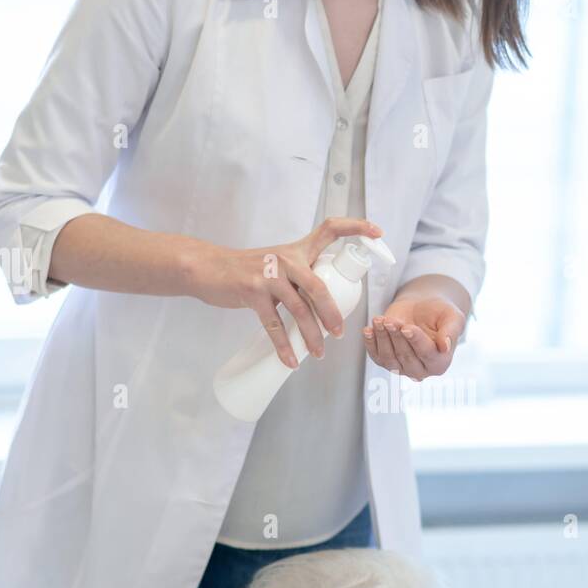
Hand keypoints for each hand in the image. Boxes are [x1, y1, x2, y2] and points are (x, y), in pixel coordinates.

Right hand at [187, 217, 383, 368]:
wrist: (208, 268)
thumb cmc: (247, 269)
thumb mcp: (276, 262)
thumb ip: (299, 274)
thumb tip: (324, 302)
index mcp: (297, 249)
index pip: (330, 229)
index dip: (356, 228)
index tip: (378, 232)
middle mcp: (286, 258)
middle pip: (319, 286)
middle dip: (332, 313)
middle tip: (339, 333)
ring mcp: (269, 275)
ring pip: (299, 309)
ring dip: (311, 335)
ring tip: (318, 353)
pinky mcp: (252, 292)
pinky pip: (274, 325)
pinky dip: (284, 346)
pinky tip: (291, 360)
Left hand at [363, 296, 464, 379]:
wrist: (422, 308)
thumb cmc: (439, 313)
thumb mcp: (452, 318)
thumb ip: (451, 332)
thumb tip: (445, 347)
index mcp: (440, 363)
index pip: (426, 354)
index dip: (416, 341)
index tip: (407, 328)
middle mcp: (421, 370)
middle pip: (406, 357)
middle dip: (396, 336)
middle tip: (391, 320)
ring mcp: (402, 368)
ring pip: (389, 358)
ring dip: (382, 338)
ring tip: (379, 320)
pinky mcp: (386, 361)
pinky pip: (376, 356)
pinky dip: (370, 343)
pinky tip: (368, 330)